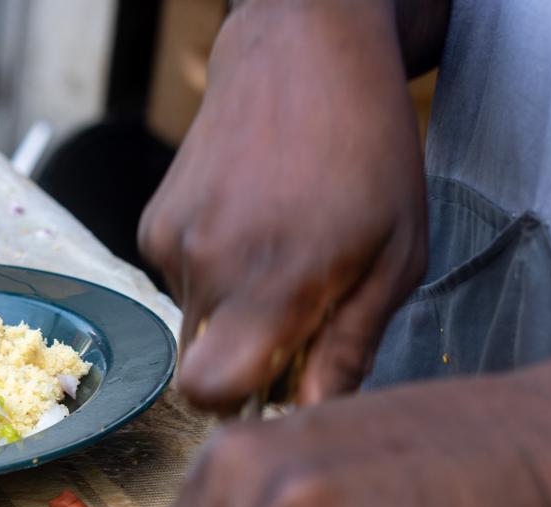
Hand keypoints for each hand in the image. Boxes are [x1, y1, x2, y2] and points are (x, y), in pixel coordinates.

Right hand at [138, 0, 427, 410]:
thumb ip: (351, 345)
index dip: (242, 404)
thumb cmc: (367, 148)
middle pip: (201, 370)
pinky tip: (253, 227)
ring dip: (232, 314)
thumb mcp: (397, 255)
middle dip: (244, 361)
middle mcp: (209, 265)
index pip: (211, 393)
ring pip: (193, 326)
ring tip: (282, 255)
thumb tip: (315, 412)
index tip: (280, 384)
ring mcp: (173, 242)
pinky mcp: (153, 224)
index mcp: (275, 279)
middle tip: (299, 316)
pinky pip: (179, 284)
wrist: (301, 50)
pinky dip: (214, 275)